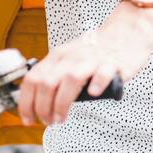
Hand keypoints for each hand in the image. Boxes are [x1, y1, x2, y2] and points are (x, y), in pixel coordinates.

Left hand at [14, 0, 152, 126]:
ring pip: (69, 79)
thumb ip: (54, 76)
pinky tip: (93, 94)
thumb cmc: (96, 51)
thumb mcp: (68, 60)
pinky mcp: (113, 63)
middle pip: (47, 82)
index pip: (32, 79)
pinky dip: (96, 84)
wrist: (126, 31)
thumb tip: (37, 102)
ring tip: (61, 118)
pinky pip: (103, 72)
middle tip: (47, 121)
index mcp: (58, 57)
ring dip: (61, 103)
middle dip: (42, 108)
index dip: (26, 102)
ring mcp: (92, 59)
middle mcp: (71, 57)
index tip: (28, 119)